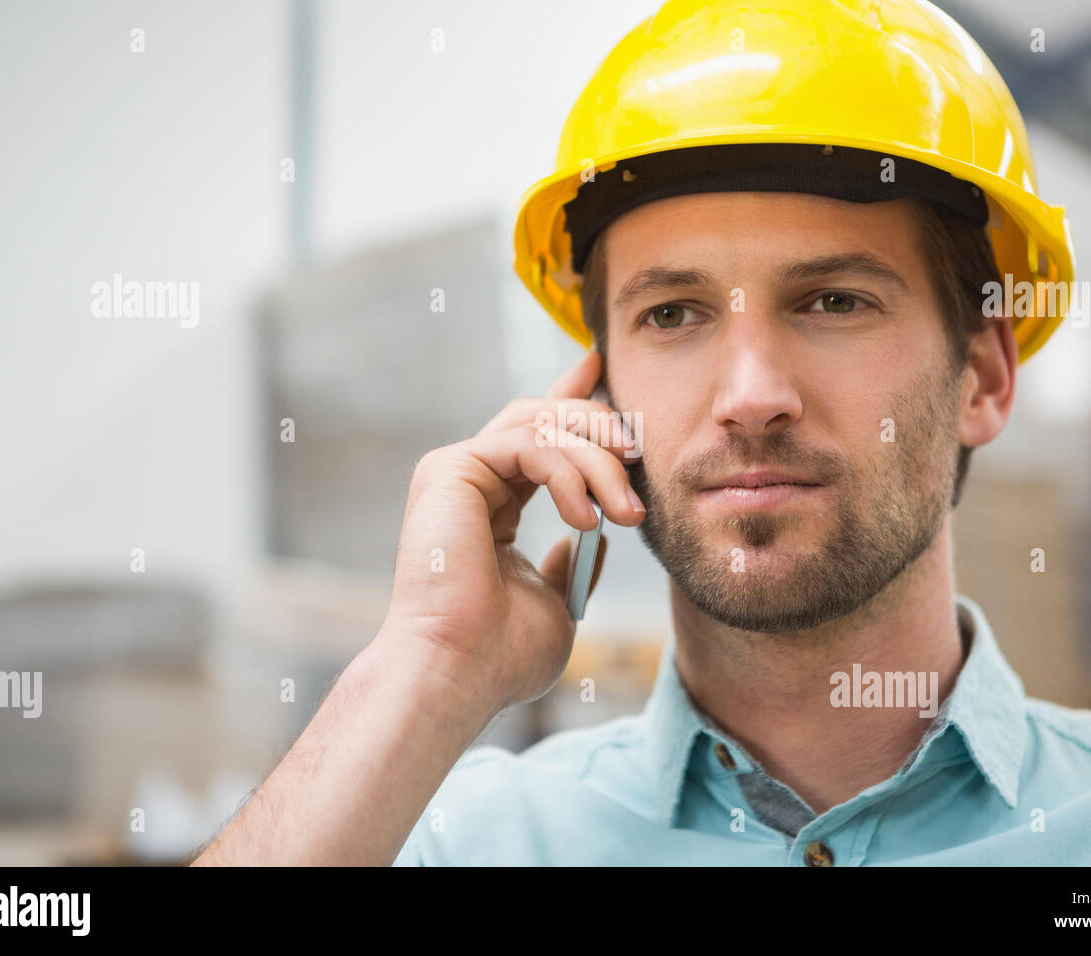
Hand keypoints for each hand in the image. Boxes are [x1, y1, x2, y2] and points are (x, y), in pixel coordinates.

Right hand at [379, 350, 643, 709]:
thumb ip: (572, 563)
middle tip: (639, 454)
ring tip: (627, 509)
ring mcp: (456, 472)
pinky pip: (528, 444)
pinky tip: (586, 518)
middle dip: (602, 426)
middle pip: (546, 414)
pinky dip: (568, 474)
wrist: (460, 673)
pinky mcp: (451, 470)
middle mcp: (470, 479)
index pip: (538, 433)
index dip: (573, 395)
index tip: (606, 370)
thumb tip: (594, 536)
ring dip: (598, 459)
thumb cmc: (501, 655)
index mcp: (491, 502)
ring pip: (543, 424)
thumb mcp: (557, 602)